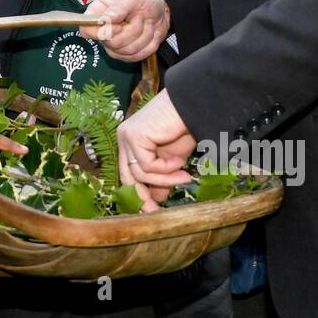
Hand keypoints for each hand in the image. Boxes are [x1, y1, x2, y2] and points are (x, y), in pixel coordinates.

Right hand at [81, 0, 170, 62]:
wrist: (158, 10)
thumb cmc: (141, 0)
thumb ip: (117, 8)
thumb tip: (104, 20)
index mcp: (97, 14)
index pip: (85, 30)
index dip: (101, 31)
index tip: (118, 23)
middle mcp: (102, 33)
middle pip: (112, 42)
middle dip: (133, 29)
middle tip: (139, 16)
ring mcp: (113, 46)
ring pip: (127, 50)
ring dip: (144, 34)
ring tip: (145, 22)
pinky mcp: (126, 56)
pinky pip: (138, 56)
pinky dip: (149, 43)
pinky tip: (149, 33)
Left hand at [117, 89, 196, 211]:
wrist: (194, 104)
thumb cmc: (185, 127)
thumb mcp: (172, 159)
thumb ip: (161, 176)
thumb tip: (156, 199)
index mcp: (131, 144)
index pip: (128, 176)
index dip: (139, 196)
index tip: (153, 213)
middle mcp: (124, 140)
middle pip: (127, 179)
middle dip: (143, 199)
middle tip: (158, 212)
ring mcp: (126, 137)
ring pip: (139, 174)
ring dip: (165, 180)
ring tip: (185, 176)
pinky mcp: (133, 135)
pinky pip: (147, 166)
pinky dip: (165, 168)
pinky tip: (180, 162)